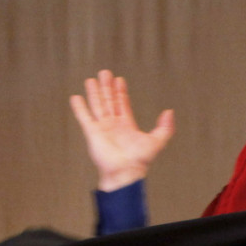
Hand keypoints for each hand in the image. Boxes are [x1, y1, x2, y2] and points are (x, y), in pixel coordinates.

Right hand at [70, 69, 174, 190]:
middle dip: (107, 87)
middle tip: (105, 73)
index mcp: (127, 125)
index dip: (121, 92)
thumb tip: (169, 112)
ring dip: (94, 93)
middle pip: (109, 101)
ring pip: (97, 106)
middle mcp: (113, 125)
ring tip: (91, 80)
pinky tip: (76, 98)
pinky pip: (85, 117)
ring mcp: (102, 128)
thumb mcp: (157, 141)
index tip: (119, 80)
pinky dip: (80, 108)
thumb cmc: (140, 161)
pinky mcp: (92, 133)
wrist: (125, 172)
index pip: (122, 104)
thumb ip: (165, 127)